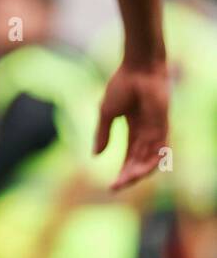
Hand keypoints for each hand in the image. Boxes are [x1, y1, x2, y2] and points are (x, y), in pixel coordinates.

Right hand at [97, 62, 169, 190]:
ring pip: (149, 160)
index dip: (121, 170)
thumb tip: (95, 156)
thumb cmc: (122, 86)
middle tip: (115, 187)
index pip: (130, 156)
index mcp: (134, 129)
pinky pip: (159, 152)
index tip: (110, 185)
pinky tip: (136, 172)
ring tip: (124, 181)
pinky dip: (149, 164)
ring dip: (137, 173)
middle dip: (127, 176)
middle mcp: (147, 133)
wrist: (137, 70)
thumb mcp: (106, 113)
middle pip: (139, 161)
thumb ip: (102, 134)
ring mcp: (156, 131)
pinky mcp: (162, 128)